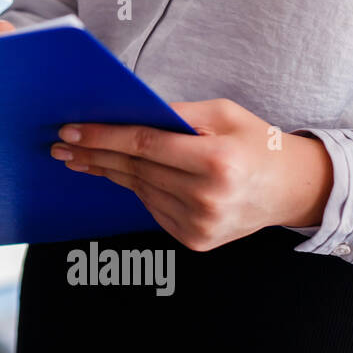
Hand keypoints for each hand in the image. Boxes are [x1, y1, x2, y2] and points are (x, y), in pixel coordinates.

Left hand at [50, 98, 333, 250]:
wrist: (292, 189)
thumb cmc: (256, 143)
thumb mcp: (223, 114)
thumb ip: (177, 113)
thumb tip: (129, 112)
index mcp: (216, 162)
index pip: (145, 145)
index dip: (103, 137)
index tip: (71, 130)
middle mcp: (207, 198)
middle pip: (134, 170)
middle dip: (93, 155)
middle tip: (61, 145)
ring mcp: (200, 224)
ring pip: (138, 190)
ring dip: (107, 172)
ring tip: (79, 158)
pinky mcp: (195, 240)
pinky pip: (152, 207)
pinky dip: (136, 188)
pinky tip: (117, 174)